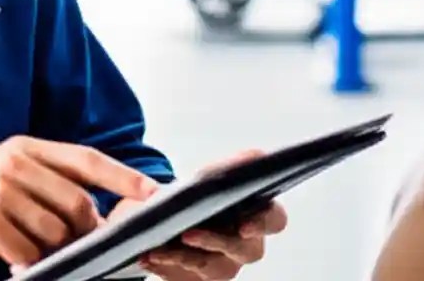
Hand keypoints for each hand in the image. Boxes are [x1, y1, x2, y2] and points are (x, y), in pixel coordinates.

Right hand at [0, 136, 159, 275]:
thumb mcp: (0, 177)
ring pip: (57, 232)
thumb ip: (43, 184)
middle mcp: (14, 164)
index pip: (87, 159)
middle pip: (79, 202)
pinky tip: (6, 257)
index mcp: (22, 148)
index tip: (154, 192)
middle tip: (72, 244)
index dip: (124, 177)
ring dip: (50, 249)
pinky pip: (29, 253)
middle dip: (84, 230)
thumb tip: (93, 212)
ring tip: (25, 248)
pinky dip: (24, 262)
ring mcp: (0, 192)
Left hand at [128, 151, 287, 280]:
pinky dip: (164, 266)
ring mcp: (224, 266)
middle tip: (189, 234)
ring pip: (212, 268)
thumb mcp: (214, 173)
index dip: (263, 224)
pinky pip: (185, 277)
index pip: (275, 221)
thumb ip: (236, 165)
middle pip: (245, 251)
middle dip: (216, 242)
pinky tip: (147, 256)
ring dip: (184, 257)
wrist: (172, 213)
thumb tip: (255, 156)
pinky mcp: (199, 279)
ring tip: (159, 247)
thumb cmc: (201, 192)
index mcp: (258, 216)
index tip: (244, 225)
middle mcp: (247, 246)